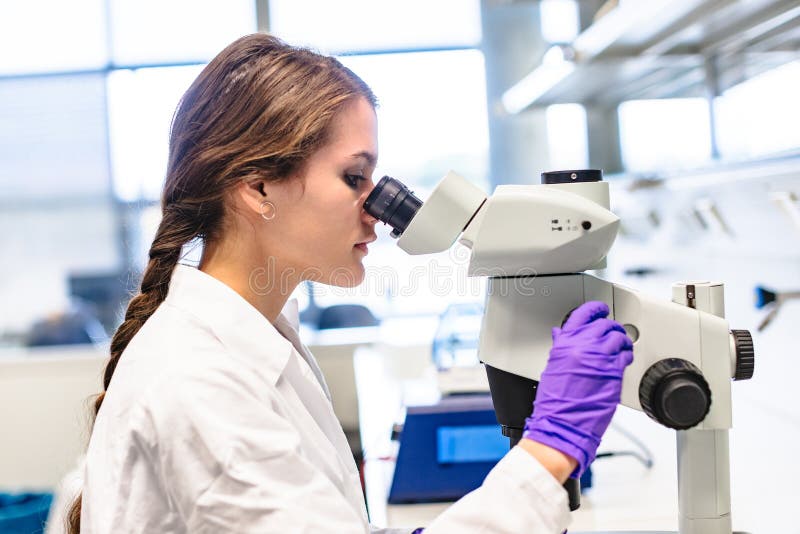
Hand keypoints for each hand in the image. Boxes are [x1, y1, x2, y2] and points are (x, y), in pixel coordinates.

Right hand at [522, 301, 633, 477]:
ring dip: (621, 339)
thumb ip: (561, 348)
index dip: (595, 309)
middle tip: (611, 331)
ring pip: (617, 337)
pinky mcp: (614, 373)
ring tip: (620, 345)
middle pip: (603, 324)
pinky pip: (626, 354)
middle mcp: (582, 347)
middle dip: (609, 326)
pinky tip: (625, 357)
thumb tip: (562, 335)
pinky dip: (627, 353)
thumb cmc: (554, 403)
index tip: (600, 309)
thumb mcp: (552, 368)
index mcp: (565, 344)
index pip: (582, 315)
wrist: (562, 424)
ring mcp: (600, 359)